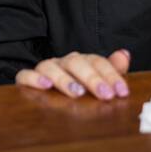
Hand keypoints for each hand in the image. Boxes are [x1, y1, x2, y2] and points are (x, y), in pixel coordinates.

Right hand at [15, 48, 131, 100]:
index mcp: (82, 61)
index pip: (98, 62)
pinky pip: (25, 75)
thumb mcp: (97, 82)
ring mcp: (44, 69)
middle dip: (92, 78)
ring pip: (51, 67)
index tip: (122, 92)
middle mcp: (63, 62)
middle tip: (105, 95)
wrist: (47, 97)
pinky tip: (45, 86)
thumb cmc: (77, 89)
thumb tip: (124, 55)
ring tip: (77, 93)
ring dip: (64, 79)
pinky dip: (34, 79)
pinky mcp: (26, 79)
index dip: (111, 75)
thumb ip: (112, 70)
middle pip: (76, 62)